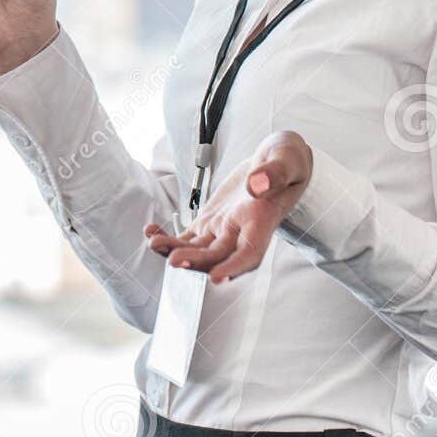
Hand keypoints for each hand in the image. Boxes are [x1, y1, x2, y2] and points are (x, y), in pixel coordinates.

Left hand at [142, 130, 313, 283]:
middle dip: (195, 261)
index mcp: (262, 222)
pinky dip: (169, 236)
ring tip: (153, 244)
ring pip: (198, 249)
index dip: (233, 267)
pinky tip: (150, 232)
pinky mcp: (210, 221)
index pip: (249, 254)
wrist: (277, 161)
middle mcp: (241, 232)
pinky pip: (187, 236)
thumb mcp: (286, 159)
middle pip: (217, 256)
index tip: (216, 277)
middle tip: (174, 259)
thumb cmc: (286, 160)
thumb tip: (256, 184)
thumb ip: (273, 173)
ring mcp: (223, 229)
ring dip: (175, 250)